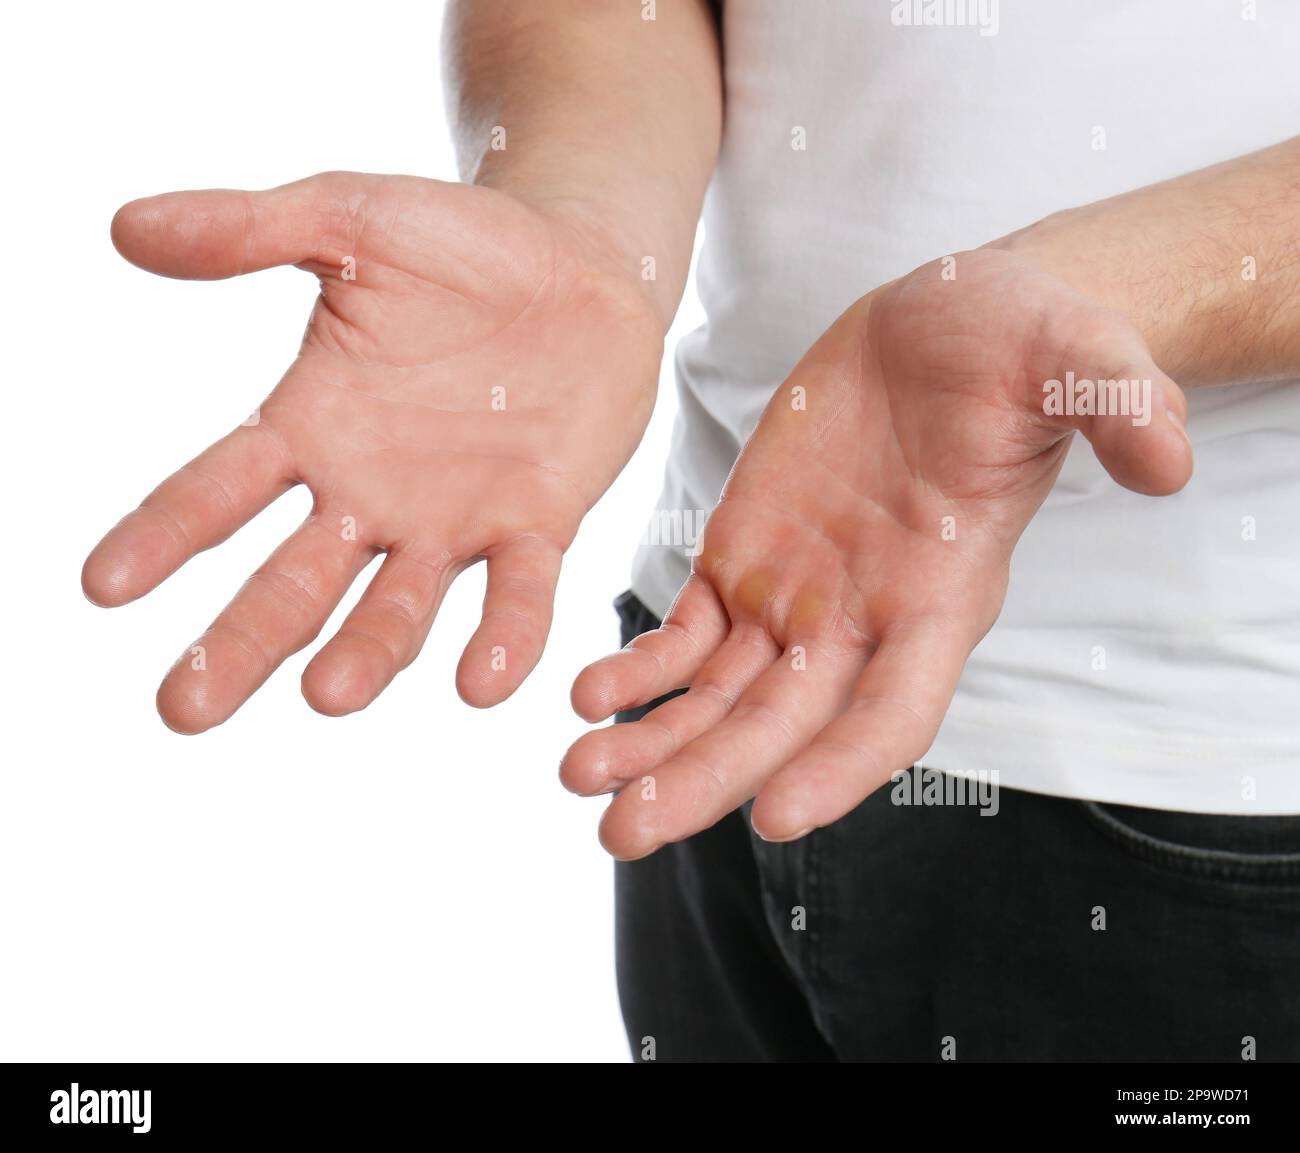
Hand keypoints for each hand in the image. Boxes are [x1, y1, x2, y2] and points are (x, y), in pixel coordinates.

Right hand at [83, 172, 661, 731]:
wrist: (584, 267)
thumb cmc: (464, 248)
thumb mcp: (350, 220)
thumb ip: (249, 231)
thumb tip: (126, 227)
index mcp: (311, 427)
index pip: (217, 491)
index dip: (163, 536)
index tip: (104, 587)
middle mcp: (370, 494)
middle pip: (291, 583)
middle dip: (240, 644)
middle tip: (184, 709)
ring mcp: (453, 520)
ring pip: (396, 606)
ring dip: (365, 652)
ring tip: (330, 694)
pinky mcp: (537, 525)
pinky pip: (517, 593)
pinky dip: (502, 636)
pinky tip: (483, 683)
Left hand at [563, 248, 1191, 857]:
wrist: (945, 323)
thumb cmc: (1019, 345)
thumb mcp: (1079, 357)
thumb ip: (1119, 405)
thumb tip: (1167, 458)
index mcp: (942, 595)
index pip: (894, 710)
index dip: (839, 768)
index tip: (773, 817)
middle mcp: (862, 618)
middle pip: (779, 729)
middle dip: (705, 782)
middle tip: (624, 834)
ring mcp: (797, 595)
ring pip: (717, 697)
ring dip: (652, 743)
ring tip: (578, 779)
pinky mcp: (744, 558)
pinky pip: (684, 634)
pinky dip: (639, 668)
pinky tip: (588, 695)